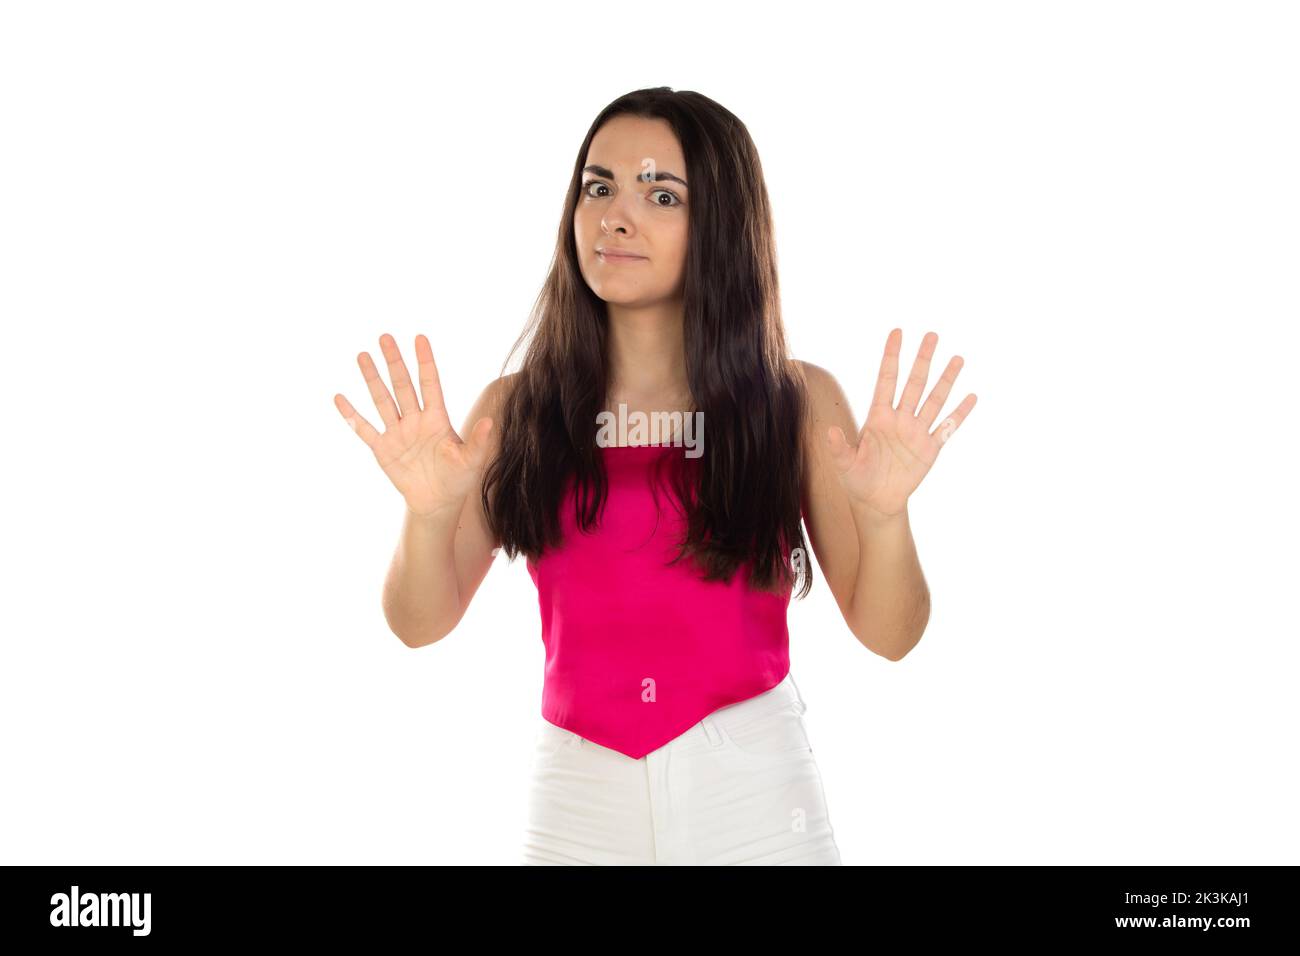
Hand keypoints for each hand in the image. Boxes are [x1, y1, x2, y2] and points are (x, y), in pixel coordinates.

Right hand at [333, 333, 493, 518]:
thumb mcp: (472, 461)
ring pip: (382, 400)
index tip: (420, 338)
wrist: (437, 502)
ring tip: (363, 356)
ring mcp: (397, 433)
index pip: (430, 383)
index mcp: (437, 419)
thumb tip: (490, 423)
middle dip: (394, 362)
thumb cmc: (458, 479)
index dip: (425, 362)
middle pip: (402, 385)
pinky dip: (351, 415)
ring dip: (372, 379)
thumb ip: (479, 442)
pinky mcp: (383, 448)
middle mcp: (415, 420)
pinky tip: (339, 398)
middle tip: (385, 337)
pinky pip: (363, 429)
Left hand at [827, 329, 975, 518]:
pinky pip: (947, 428)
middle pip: (914, 383)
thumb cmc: (857, 480)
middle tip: (932, 335)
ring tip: (957, 359)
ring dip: (946, 380)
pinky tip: (972, 397)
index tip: (898, 333)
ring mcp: (916, 432)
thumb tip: (829, 431)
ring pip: (934, 400)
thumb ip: (838, 447)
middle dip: (923, 359)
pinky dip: (960, 414)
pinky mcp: (930, 449)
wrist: (876, 502)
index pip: (886, 380)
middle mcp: (899, 419)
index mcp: (878, 417)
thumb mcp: (844, 464)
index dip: (891, 356)